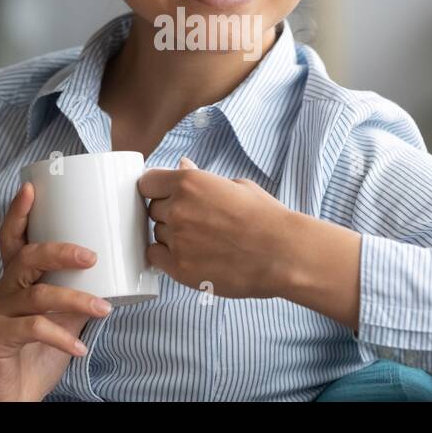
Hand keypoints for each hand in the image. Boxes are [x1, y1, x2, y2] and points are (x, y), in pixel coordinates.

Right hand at [0, 182, 113, 401]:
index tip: (32, 189)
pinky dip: (61, 336)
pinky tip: (79, 348)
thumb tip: (111, 273)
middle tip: (92, 255)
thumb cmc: (35, 354)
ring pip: (36, 294)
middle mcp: (1, 291)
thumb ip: (77, 295)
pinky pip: (31, 329)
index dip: (18, 213)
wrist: (9, 397)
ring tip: (103, 309)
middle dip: (60, 251)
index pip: (13, 240)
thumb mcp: (62, 319)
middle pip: (25, 258)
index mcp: (15, 280)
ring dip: (75, 299)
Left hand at [138, 157, 297, 300]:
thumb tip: (182, 164)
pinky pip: (156, 257)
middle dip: (168, 213)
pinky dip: (167, 257)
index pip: (148, 182)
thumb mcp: (237, 185)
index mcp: (189, 183)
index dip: (157, 189)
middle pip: (153, 209)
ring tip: (202, 240)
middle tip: (196, 221)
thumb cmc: (266, 218)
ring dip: (171, 236)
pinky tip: (190, 255)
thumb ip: (202, 176)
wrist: (284, 253)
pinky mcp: (180, 268)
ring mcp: (177, 240)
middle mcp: (177, 209)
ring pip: (157, 234)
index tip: (166, 196)